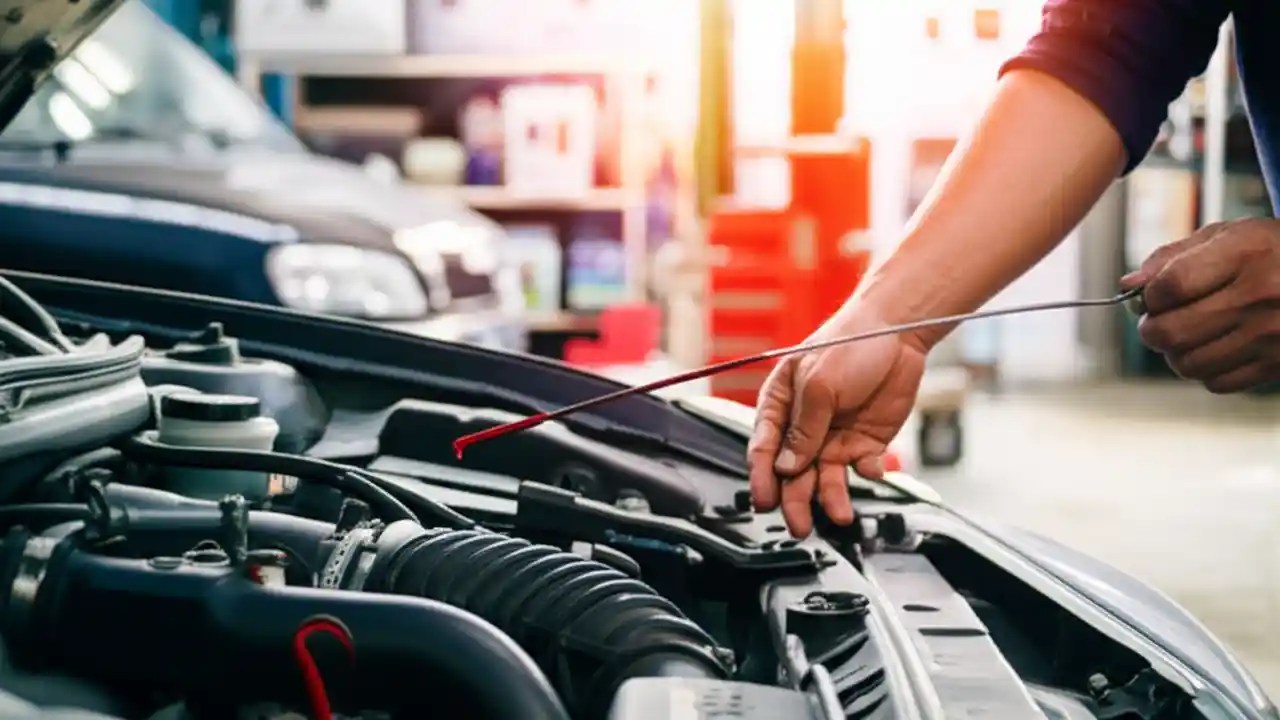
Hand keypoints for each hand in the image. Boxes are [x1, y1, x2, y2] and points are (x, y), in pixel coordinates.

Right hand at [748, 302, 927, 536]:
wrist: (898, 332)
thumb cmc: (849, 343)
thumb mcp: (819, 383)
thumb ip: (804, 428)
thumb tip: (787, 466)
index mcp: (781, 406)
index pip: (764, 448)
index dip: (762, 477)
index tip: (765, 501)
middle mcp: (804, 427)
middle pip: (793, 473)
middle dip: (795, 501)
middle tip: (799, 526)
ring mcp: (834, 436)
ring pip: (827, 478)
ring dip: (831, 498)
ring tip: (839, 514)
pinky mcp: (864, 442)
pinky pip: (862, 468)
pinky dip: (867, 473)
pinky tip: (871, 468)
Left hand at [1122, 218, 1279, 392]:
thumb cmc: (1272, 252)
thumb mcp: (1230, 235)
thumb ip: (1172, 257)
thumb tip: (1128, 285)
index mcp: (1246, 253)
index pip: (1169, 287)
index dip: (1148, 296)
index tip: (1153, 296)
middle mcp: (1262, 294)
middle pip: (1171, 333)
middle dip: (1151, 330)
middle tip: (1159, 322)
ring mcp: (1273, 334)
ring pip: (1188, 364)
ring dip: (1175, 354)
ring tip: (1189, 335)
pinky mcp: (1279, 364)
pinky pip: (1216, 382)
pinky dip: (1205, 370)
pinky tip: (1217, 348)